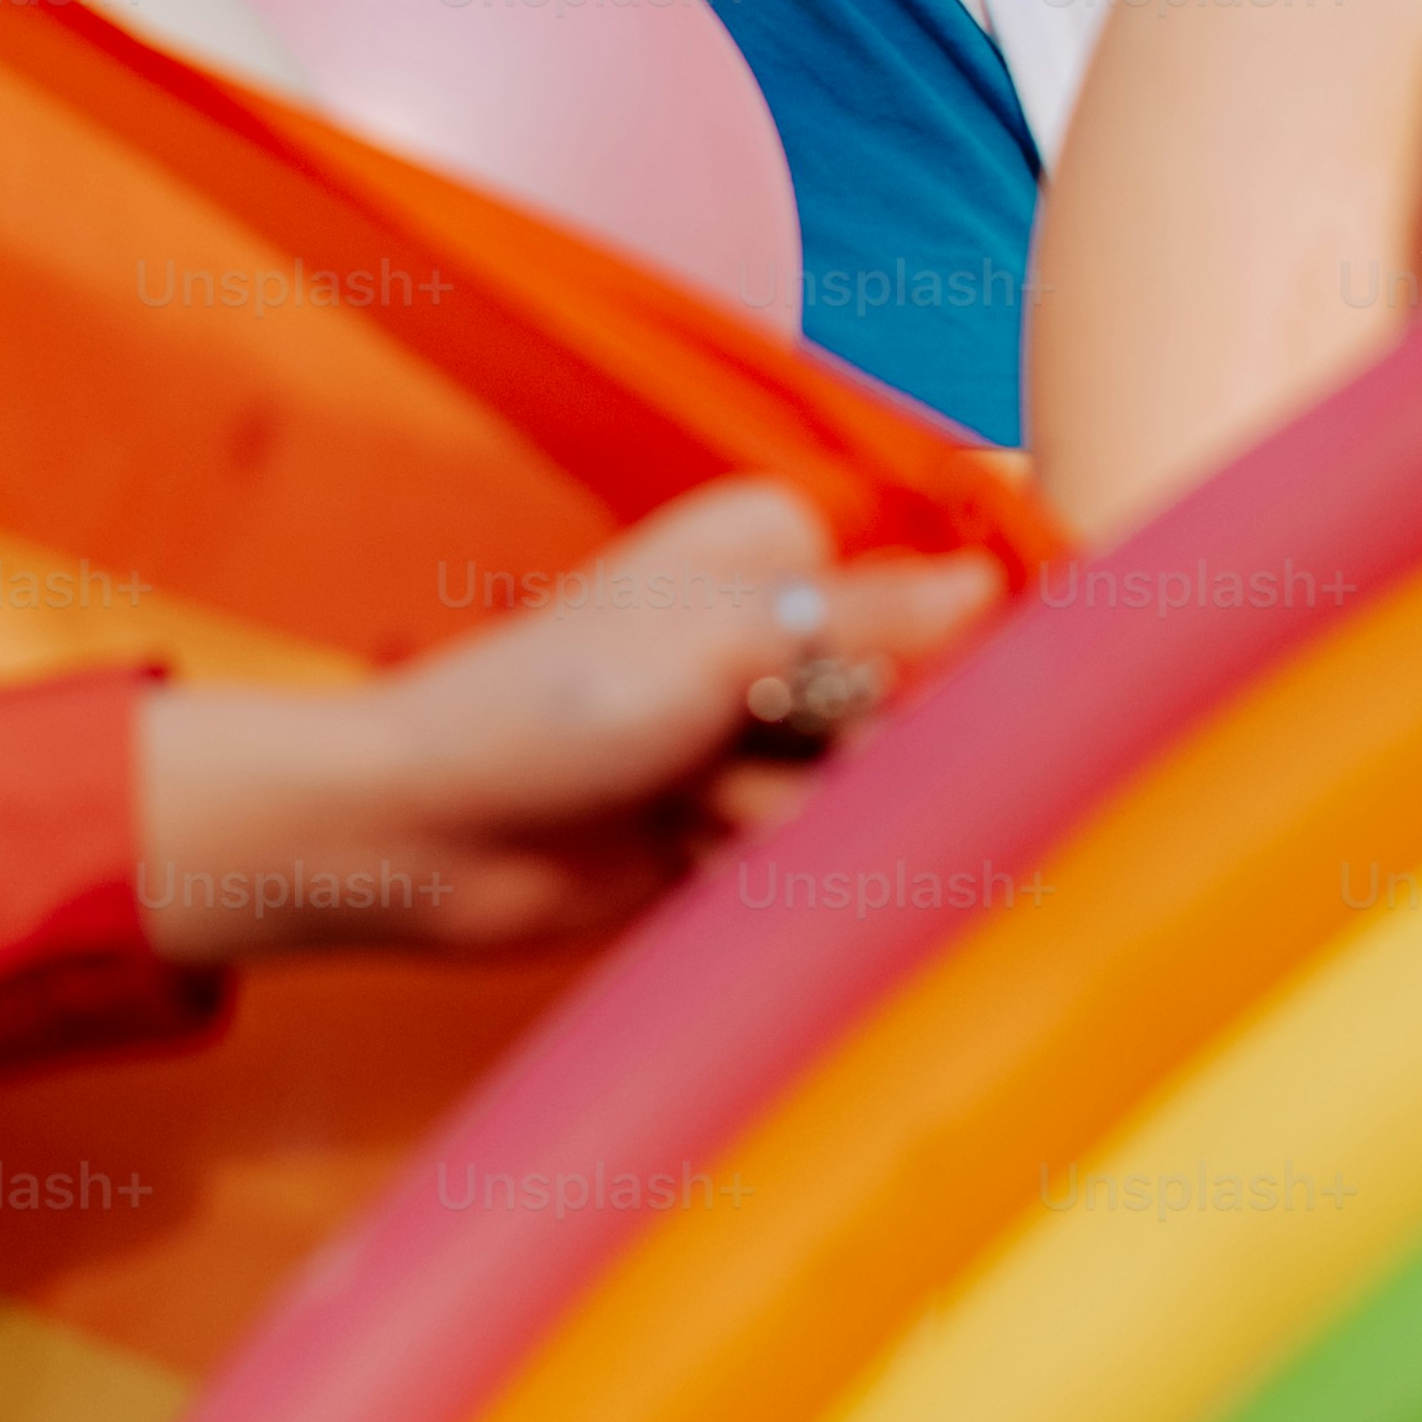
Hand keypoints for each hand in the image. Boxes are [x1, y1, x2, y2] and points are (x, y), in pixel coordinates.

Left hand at [128, 480, 1003, 960]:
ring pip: (869, 804)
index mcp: (779, 550)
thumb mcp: (717, 644)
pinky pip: (818, 866)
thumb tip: (990, 586)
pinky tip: (678, 855)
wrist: (431, 836)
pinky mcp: (743, 831)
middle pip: (914, 719)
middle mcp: (781, 636)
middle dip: (832, 759)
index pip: (932, 611)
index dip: (911, 671)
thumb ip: (867, 623)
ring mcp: (762, 739)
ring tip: (682, 804)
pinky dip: (758, 871)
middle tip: (724, 748)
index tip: (839, 690)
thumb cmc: (548, 706)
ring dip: (779, 823)